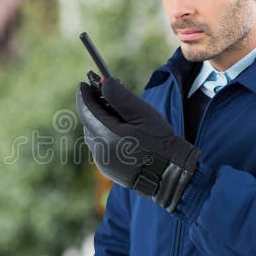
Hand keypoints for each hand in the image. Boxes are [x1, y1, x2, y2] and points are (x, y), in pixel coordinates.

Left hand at [75, 78, 199, 211]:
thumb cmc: (159, 141)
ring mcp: (101, 162)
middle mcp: (98, 150)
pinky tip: (119, 131)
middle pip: (89, 122)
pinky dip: (104, 135)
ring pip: (93, 134)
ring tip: (115, 113)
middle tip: (105, 94)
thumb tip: (104, 83)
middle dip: (94, 107)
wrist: (170, 172)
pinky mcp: (107, 168)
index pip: (86, 110)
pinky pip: (100, 146)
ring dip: (99, 121)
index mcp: (105, 135)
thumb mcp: (142, 114)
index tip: (85, 83)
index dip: (85, 95)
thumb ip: (120, 97)